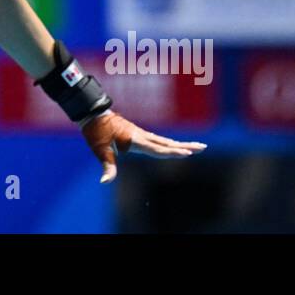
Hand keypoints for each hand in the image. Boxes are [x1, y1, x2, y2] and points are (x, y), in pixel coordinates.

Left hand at [80, 110, 207, 183]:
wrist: (91, 112)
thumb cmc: (95, 131)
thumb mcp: (99, 149)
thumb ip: (107, 166)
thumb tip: (105, 182)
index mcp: (134, 139)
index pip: (158, 148)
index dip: (173, 153)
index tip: (188, 154)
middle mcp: (141, 135)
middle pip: (167, 142)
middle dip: (185, 146)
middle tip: (203, 147)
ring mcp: (140, 133)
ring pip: (164, 140)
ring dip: (180, 144)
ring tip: (195, 147)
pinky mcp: (137, 133)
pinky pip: (157, 139)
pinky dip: (168, 143)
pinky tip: (173, 145)